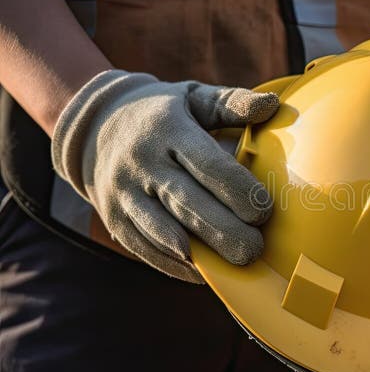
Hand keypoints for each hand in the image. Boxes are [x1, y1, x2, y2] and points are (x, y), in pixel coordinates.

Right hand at [51, 70, 278, 282]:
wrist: (96, 125)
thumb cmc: (165, 113)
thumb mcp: (195, 97)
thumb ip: (233, 103)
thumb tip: (271, 106)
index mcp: (168, 129)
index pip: (206, 163)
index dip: (236, 189)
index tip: (264, 210)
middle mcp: (142, 162)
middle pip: (186, 201)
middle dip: (224, 228)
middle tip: (256, 248)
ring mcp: (124, 193)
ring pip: (163, 229)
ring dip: (200, 252)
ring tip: (236, 265)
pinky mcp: (114, 218)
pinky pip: (144, 247)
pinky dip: (174, 265)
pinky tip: (204, 274)